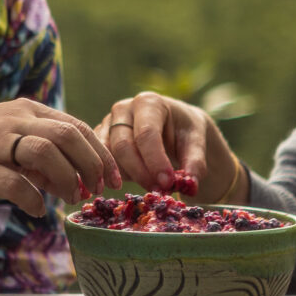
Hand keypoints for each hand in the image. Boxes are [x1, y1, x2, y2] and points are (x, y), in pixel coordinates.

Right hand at [0, 98, 116, 216]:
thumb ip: (40, 153)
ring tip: (70, 198)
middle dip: (92, 165)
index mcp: (26, 111)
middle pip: (68, 136)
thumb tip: (74, 179)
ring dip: (66, 179)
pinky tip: (37, 209)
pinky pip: (15, 183)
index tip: (113, 178)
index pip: (75, 126)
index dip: (100, 153)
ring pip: (46, 152)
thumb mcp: (8, 136)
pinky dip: (33, 199)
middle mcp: (14, 122)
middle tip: (97, 191)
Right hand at [97, 92, 241, 204]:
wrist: (173, 128)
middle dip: (141, 173)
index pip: (146, 134)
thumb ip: (195, 161)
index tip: (167, 183)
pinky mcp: (100, 141)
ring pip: (110, 157)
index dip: (155, 161)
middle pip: (123, 146)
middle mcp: (123, 110)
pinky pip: (102, 163)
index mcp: (148, 103)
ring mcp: (108, 124)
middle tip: (159, 191)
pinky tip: (136, 181)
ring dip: (129, 177)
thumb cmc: (184, 131)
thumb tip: (190, 184)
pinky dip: (117, 177)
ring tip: (151, 187)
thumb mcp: (196, 141)